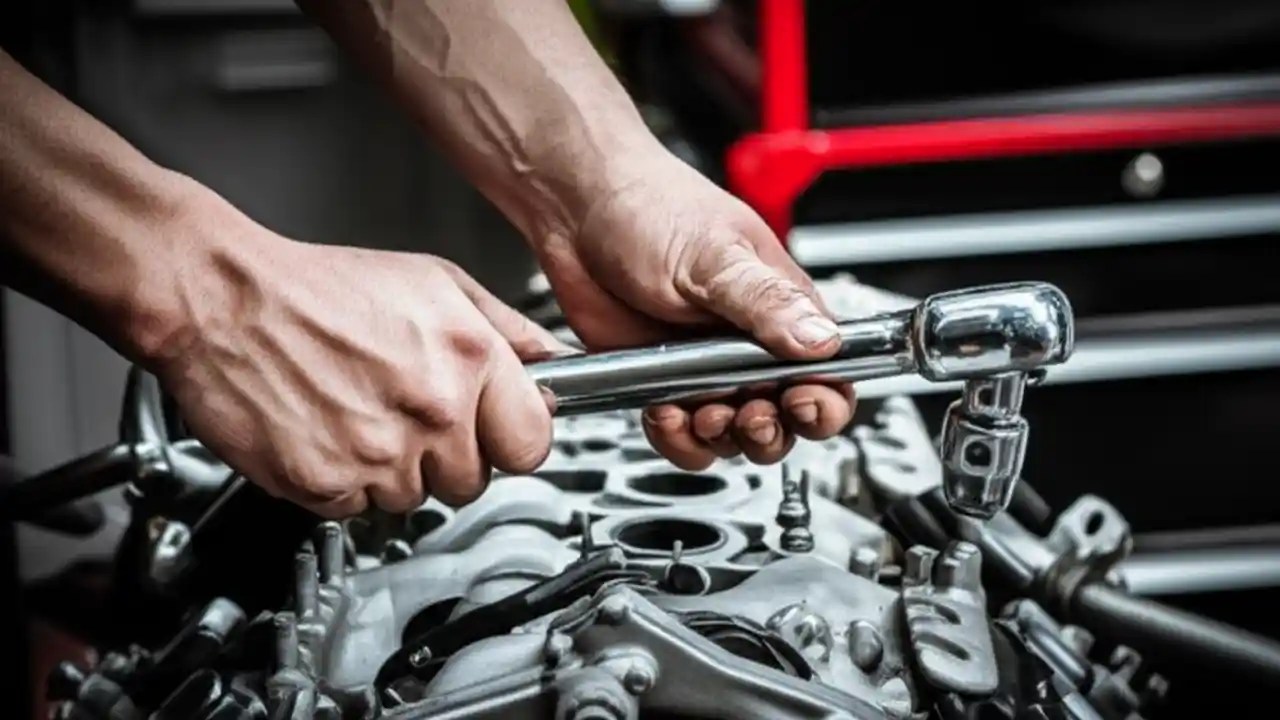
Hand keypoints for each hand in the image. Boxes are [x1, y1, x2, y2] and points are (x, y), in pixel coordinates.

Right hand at [143, 196, 567, 517]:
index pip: (533, 443)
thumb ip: (506, 329)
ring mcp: (380, 453)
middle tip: (410, 411)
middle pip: (475, 480)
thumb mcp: (435, 281)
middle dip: (450, 454)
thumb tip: (552, 365)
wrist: (223, 299)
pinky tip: (331, 429)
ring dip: (397, 469)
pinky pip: (359, 506)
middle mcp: (431, 410)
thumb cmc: (320, 286)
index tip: (496, 430)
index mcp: (468, 357)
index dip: (513, 438)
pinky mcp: (327, 484)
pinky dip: (347, 481)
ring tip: (362, 410)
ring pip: (416, 498)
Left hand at [533, 150, 854, 468]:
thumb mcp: (712, 254)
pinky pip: (682, 432)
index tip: (800, 403)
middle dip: (771, 430)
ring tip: (702, 414)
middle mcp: (747, 343)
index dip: (823, 400)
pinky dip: (676, 437)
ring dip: (722, 438)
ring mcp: (703, 365)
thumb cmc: (648, 206)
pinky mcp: (660, 380)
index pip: (828, 371)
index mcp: (779, 307)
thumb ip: (765, 302)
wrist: (575, 207)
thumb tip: (822, 339)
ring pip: (733, 435)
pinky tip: (663, 411)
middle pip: (785, 417)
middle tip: (747, 415)